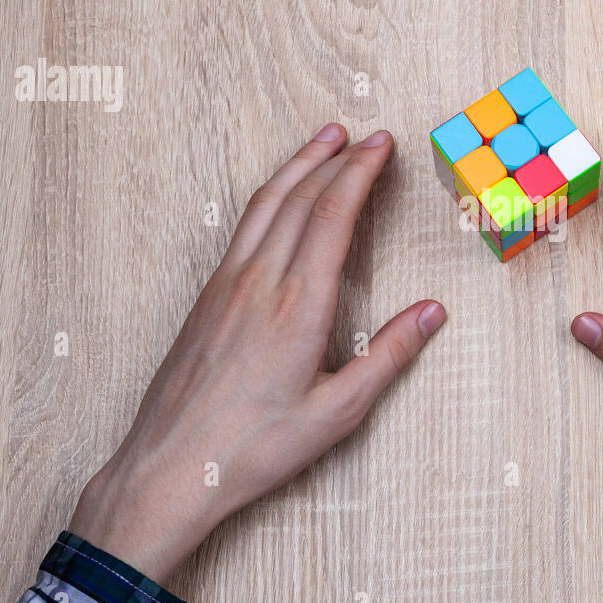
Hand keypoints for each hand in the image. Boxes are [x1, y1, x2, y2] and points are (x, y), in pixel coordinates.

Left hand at [68, 125, 446, 584]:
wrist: (170, 467)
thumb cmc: (254, 449)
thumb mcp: (337, 413)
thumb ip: (388, 357)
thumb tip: (431, 312)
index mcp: (298, 304)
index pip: (334, 215)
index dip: (361, 173)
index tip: (382, 146)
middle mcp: (259, 282)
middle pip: (300, 197)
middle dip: (336, 158)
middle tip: (365, 135)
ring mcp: (226, 285)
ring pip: (266, 204)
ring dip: (298, 166)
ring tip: (323, 141)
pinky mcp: (206, 298)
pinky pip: (243, 227)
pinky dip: (270, 196)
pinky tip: (279, 197)